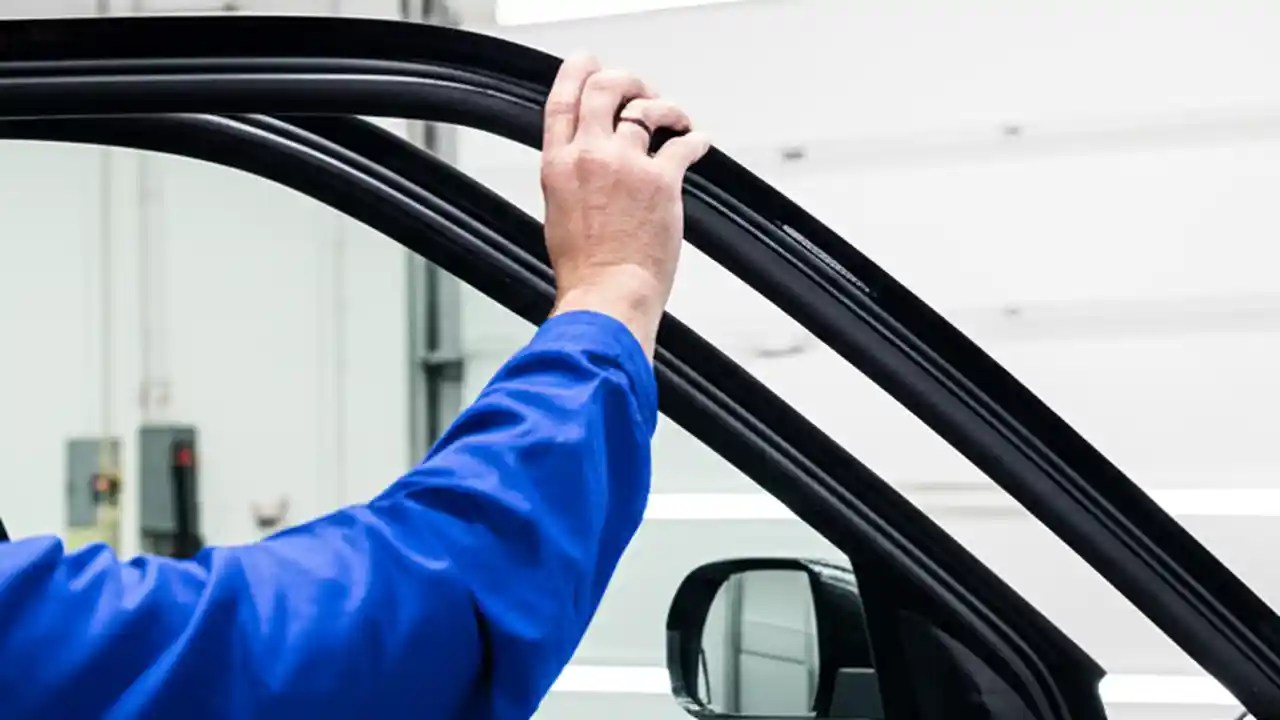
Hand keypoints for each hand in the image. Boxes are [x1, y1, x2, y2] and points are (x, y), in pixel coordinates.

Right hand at [542, 53, 710, 358]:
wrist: (606, 295)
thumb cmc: (584, 268)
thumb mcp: (558, 211)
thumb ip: (572, 176)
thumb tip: (588, 161)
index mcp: (558, 164)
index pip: (563, 99)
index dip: (577, 71)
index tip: (589, 62)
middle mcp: (590, 156)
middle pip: (606, 88)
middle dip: (628, 81)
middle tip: (641, 91)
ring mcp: (627, 165)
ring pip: (647, 108)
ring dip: (666, 107)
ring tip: (676, 118)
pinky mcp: (662, 181)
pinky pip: (685, 143)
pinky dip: (696, 139)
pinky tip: (700, 142)